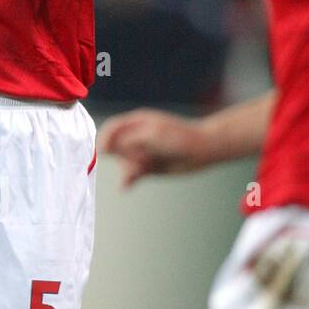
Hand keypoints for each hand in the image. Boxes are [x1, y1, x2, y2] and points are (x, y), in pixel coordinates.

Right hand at [98, 109, 212, 186]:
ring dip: (128, 169)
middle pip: (115, 148)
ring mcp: (142, 153)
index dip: (105, 139)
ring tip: (145, 167)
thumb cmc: (180, 137)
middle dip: (122, 156)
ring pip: (123, 163)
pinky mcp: (147, 167)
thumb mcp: (152, 133)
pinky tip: (127, 186)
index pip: (110, 129)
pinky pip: (131, 175)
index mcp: (136, 122)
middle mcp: (136, 137)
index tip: (105, 150)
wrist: (203, 150)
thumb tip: (106, 147)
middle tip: (140, 159)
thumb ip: (128, 139)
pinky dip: (128, 180)